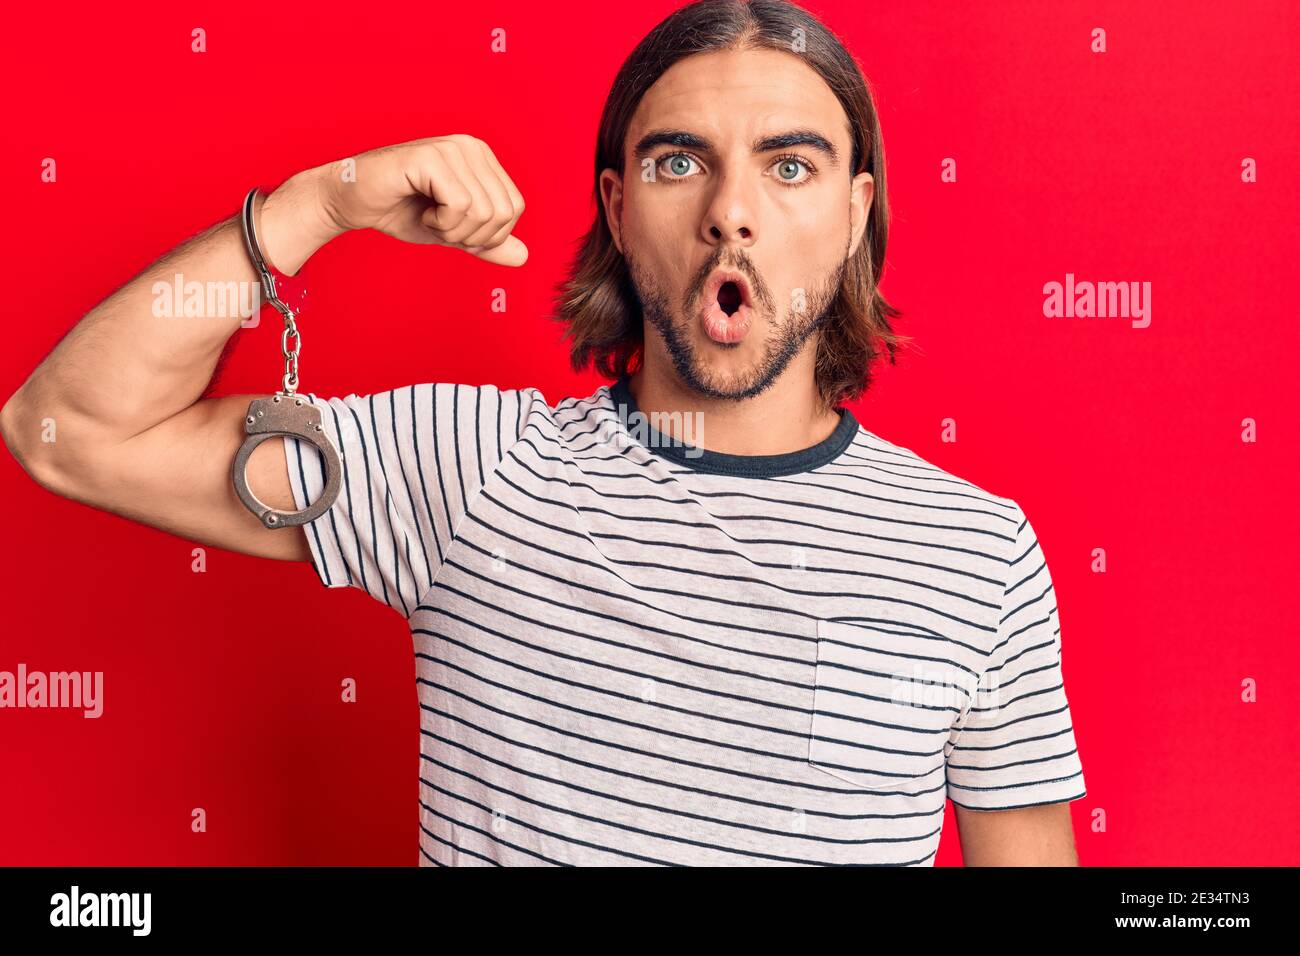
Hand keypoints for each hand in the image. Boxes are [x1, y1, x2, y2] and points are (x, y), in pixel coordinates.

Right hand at [311, 135, 527, 266]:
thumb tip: (523, 256)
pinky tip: (421, 210)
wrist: (354, 202)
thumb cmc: (402, 212)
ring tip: (429, 216)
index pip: (514, 208)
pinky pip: (460, 206)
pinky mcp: (431, 157)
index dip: (487, 234)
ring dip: (453, 230)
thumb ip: (488, 243)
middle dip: (471, 235)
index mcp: (483, 159)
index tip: (454, 228)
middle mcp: (472, 146)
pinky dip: (441, 223)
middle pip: (502, 213)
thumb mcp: (454, 233)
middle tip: (440, 225)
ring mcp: (452, 147)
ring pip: (482, 211)